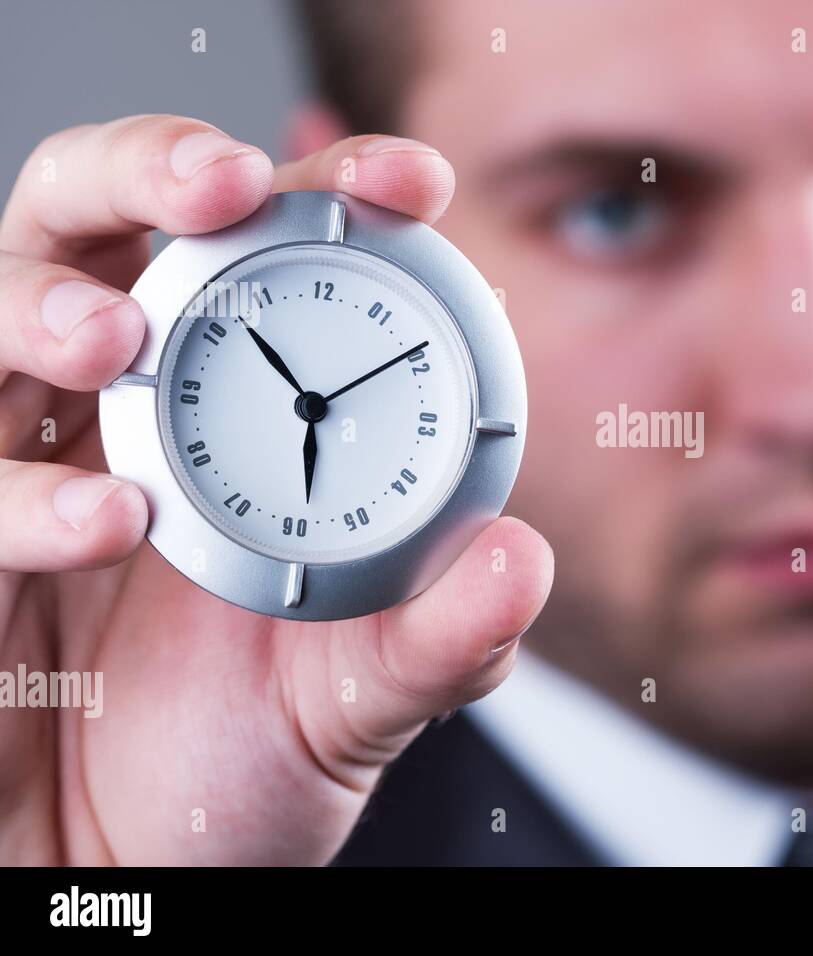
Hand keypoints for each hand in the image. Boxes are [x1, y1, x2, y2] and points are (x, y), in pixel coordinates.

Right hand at [0, 117, 552, 864]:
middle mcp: (126, 414)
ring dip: (43, 301)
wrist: (134, 869)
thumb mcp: (366, 699)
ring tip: (114, 343)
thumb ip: (444, 635)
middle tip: (218, 183)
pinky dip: (18, 495)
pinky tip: (105, 522)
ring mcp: (26, 465)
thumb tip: (518, 560)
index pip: (271, 255)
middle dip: (149, 168)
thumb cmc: (245, 763)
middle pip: (98, 223)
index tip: (409, 184)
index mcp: (238, 414)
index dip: (332, 195)